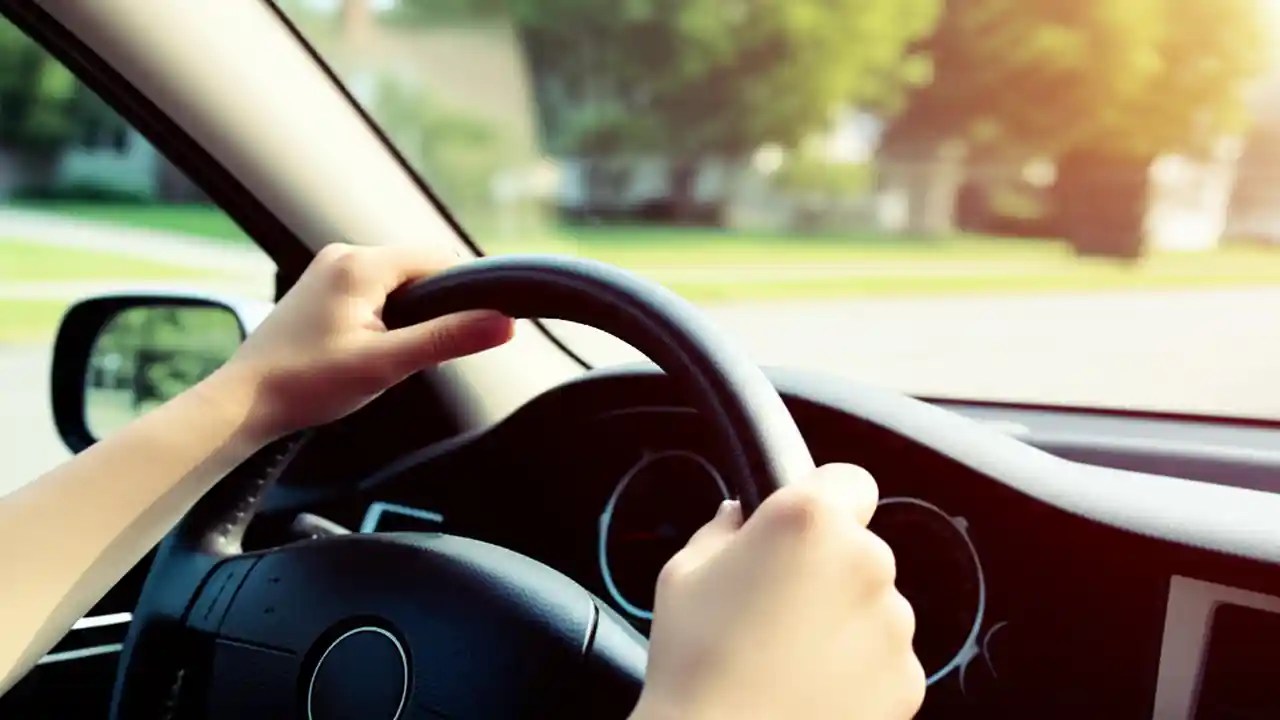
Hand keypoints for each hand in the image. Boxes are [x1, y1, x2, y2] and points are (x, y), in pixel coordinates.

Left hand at [206, 243, 512, 441]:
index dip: (463, 294)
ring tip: (385, 355)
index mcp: (361, 263)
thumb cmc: (306, 384)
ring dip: (408, 315)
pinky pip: (375, 289)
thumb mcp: (387, 365)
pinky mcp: (322, 286)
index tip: (469, 329)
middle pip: (419, 269)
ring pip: (398, 281)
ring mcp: (329, 268)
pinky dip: (386, 316)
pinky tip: (368, 349)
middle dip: (431, 309)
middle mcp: (344, 254)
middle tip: (415, 354)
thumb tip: (504, 323)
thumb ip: (448, 339)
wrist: (244, 402)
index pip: (439, 260)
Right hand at [633, 464, 924, 719]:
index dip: (824, 499)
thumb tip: (738, 518)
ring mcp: (893, 624)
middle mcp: (865, 562)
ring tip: (789, 655)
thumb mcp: (684, 576)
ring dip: (844, 618)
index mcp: (809, 521)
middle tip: (777, 604)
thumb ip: (722, 531)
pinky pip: (885, 655)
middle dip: (828, 567)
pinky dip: (858, 667)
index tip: (799, 529)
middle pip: (859, 548)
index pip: (848, 479)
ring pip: (874, 603)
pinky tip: (811, 686)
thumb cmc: (696, 665)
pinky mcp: (908, 678)